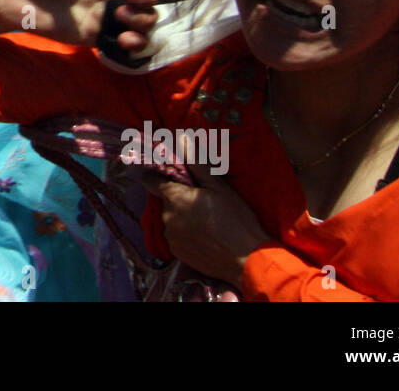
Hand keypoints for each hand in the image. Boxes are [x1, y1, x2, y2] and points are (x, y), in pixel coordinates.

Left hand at [0, 0, 156, 47]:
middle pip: (147, 12)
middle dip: (145, 17)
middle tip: (120, 15)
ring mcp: (101, 20)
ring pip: (138, 32)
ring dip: (141, 36)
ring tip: (123, 37)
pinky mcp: (90, 39)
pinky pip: (118, 48)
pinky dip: (128, 51)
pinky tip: (118, 46)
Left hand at [141, 147, 272, 287]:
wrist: (247, 260)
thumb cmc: (236, 220)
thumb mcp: (218, 187)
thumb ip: (197, 163)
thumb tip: (183, 139)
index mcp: (174, 198)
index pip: (150, 180)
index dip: (158, 176)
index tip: (171, 176)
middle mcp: (166, 218)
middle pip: (165, 201)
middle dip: (178, 199)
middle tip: (202, 201)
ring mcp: (171, 238)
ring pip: (171, 220)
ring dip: (182, 217)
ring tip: (207, 221)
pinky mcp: (177, 254)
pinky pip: (177, 237)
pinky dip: (186, 234)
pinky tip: (205, 237)